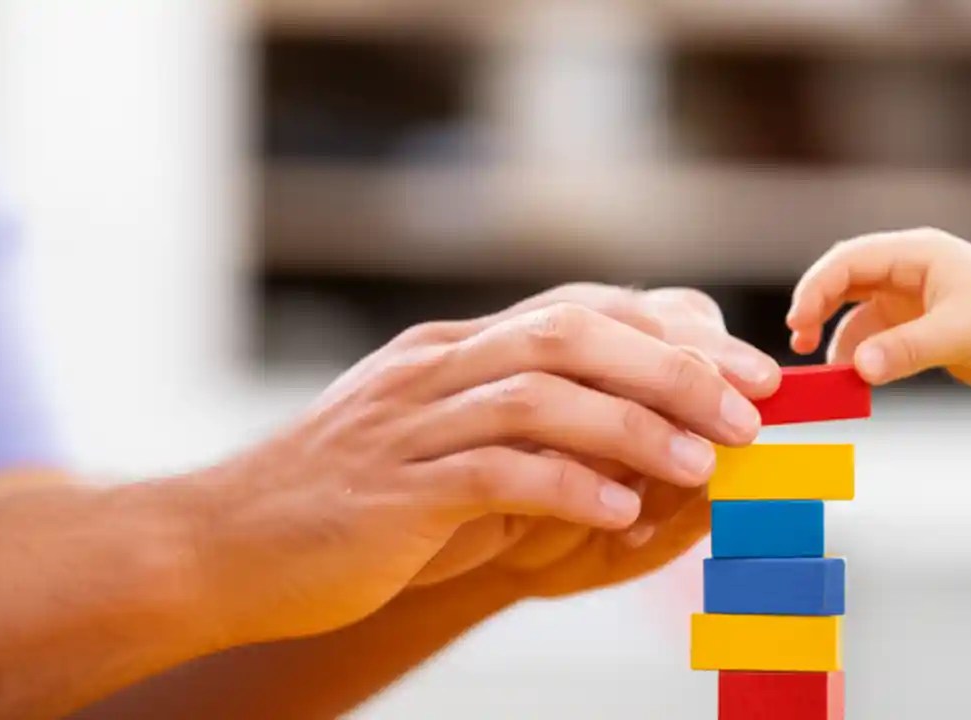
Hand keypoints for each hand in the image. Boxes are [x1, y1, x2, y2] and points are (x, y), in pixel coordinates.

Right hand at [187, 301, 763, 646]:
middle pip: (571, 334)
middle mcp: (436, 368)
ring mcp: (411, 424)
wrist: (224, 543)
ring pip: (540, 396)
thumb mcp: (436, 444)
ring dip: (633, 426)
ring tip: (702, 462)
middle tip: (746, 410)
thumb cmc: (348, 502)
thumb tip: (627, 446)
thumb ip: (516, 429)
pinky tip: (618, 511)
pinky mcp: (394, 490)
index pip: (578, 310)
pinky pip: (493, 475)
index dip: (667, 332)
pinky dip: (566, 487)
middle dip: (670, 367)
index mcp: (452, 350)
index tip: (741, 369)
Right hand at [786, 228, 970, 398]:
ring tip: (831, 374)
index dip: (815, 288)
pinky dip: (861, 357)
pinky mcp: (921, 328)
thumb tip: (855, 368)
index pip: (849, 261)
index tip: (798, 324)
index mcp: (919, 253)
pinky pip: (875, 339)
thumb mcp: (958, 336)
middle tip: (799, 343)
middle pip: (844, 281)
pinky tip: (856, 380)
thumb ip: (904, 350)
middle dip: (817, 309)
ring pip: (856, 314)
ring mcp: (915, 299)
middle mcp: (911, 270)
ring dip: (838, 340)